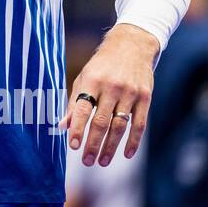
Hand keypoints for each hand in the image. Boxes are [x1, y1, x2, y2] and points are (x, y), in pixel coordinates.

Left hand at [60, 23, 157, 166]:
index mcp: (92, 81)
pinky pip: (139, 123)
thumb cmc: (102, 65)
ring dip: (111, 147)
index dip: (77, 129)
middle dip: (93, 144)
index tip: (73, 146)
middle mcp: (112, 87)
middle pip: (101, 121)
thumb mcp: (84, 78)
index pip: (83, 109)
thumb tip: (62, 126)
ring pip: (120, 126)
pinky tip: (126, 154)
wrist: (132, 45)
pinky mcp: (145, 97)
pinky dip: (133, 141)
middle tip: (87, 161)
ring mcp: (130, 92)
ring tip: (102, 161)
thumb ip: (74, 103)